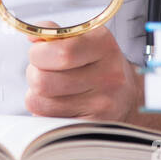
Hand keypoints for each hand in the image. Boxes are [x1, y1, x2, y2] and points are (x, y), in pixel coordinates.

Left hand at [24, 25, 142, 122]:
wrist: (127, 97)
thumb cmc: (97, 65)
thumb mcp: (85, 40)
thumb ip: (56, 33)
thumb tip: (33, 37)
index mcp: (104, 46)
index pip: (60, 52)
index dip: (38, 53)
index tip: (38, 52)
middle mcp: (107, 76)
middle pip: (43, 80)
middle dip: (33, 74)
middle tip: (43, 72)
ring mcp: (101, 105)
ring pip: (39, 102)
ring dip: (36, 95)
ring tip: (52, 89)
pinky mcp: (90, 126)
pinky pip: (46, 120)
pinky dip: (44, 112)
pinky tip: (58, 105)